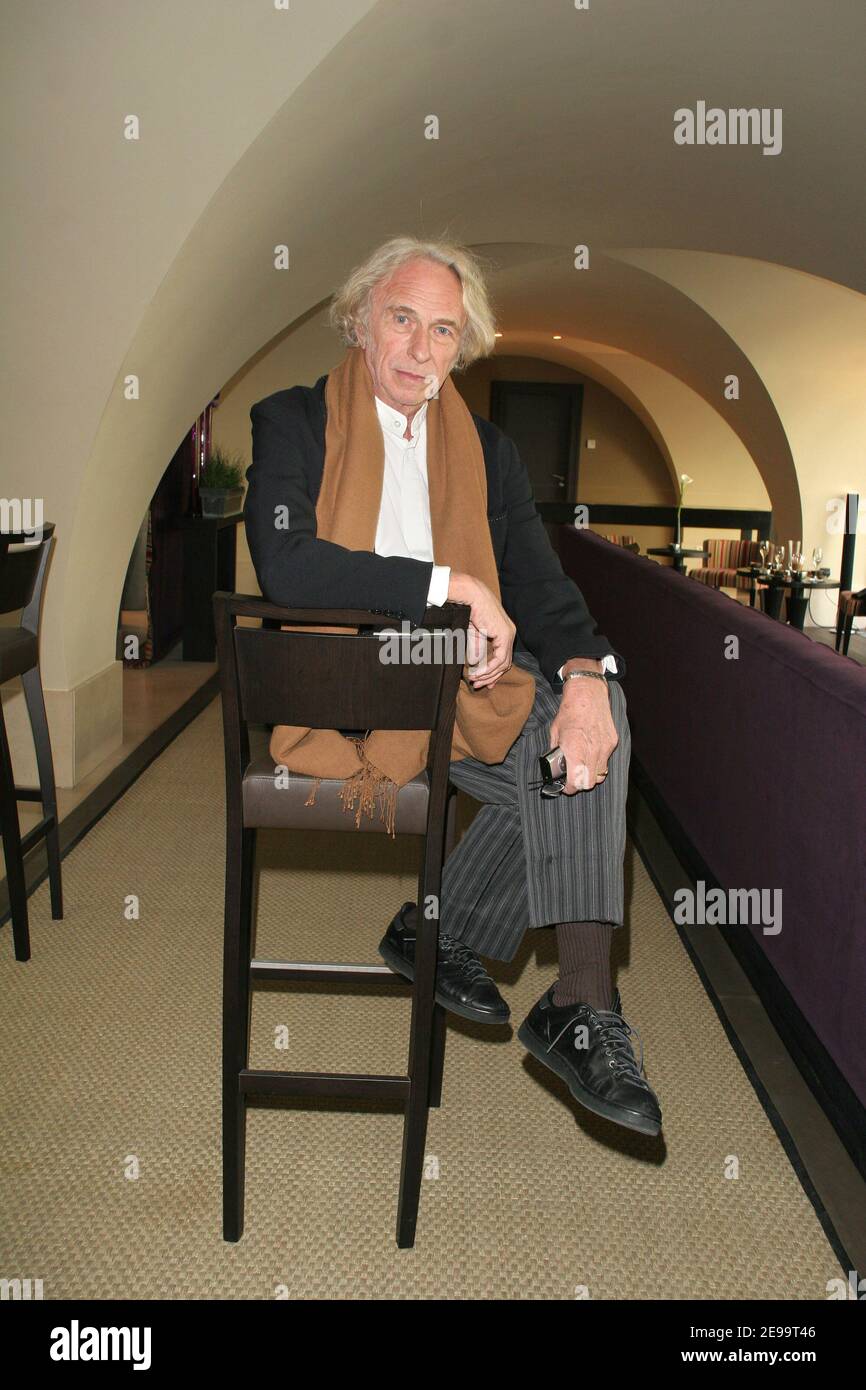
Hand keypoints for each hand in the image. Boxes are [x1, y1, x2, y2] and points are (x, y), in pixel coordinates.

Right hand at [448, 572, 515, 688]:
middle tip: (477, 685)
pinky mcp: (504, 636)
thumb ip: (477, 649)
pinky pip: (499, 659)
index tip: (482, 681)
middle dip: (490, 677)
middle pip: (505, 664)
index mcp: (504, 632)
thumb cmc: (471, 610)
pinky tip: (477, 673)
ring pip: (503, 664)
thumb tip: (475, 664)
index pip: (503, 658)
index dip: (493, 672)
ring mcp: (509, 635)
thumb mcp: (474, 634)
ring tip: (474, 680)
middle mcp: (509, 634)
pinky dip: (488, 669)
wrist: (471, 596)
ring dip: (487, 674)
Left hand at [549, 667, 617, 792]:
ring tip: (582, 769)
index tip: (566, 788)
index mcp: (575, 749)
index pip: (576, 781)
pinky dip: (598, 762)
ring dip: (591, 776)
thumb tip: (554, 765)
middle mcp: (592, 750)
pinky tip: (591, 754)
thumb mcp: (555, 731)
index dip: (570, 789)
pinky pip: (606, 761)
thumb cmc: (570, 711)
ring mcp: (605, 747)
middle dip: (580, 785)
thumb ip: (556, 751)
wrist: (588, 693)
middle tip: (573, 780)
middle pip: (589, 783)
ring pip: (600, 774)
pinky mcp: (613, 742)